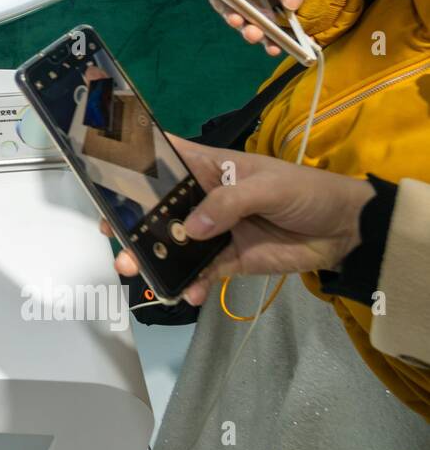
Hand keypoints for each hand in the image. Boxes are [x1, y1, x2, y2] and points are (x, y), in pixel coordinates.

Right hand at [107, 136, 374, 304]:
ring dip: (152, 258)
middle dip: (132, 220)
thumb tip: (191, 228)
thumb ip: (228, 203)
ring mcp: (214, 231)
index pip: (165, 156)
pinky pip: (201, 274)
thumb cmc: (306, 192)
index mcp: (210, 167)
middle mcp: (204, 198)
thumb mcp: (269, 186)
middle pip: (158, 207)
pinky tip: (186, 293)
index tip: (102, 171)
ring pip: (173, 244)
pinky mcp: (229, 260)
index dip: (134, 160)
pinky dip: (190, 285)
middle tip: (111, 233)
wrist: (346, 231)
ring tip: (133, 270)